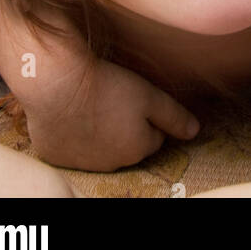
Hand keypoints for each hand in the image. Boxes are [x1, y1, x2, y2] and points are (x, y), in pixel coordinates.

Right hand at [25, 59, 198, 170]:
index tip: (137, 98)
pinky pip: (71, 147)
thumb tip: (195, 131)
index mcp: (137, 149)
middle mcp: (111, 164)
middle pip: (127, 145)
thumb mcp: (149, 95)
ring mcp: (81, 163)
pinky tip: (69, 113)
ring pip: (100, 149)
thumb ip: (174, 115)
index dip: (149, 116)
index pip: (154, 138)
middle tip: (113, 98)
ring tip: (91, 104)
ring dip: (100, 132)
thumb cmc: (107, 87)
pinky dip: (73, 134)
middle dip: (125, 127)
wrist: (55, 86)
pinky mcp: (56, 155)